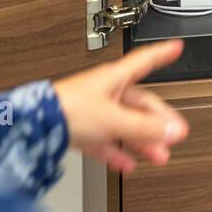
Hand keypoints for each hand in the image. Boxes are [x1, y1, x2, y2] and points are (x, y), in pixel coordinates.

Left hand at [54, 40, 187, 174]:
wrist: (34, 126)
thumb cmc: (68, 109)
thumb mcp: (114, 119)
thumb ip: (145, 127)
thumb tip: (172, 131)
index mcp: (114, 78)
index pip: (144, 60)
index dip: (161, 54)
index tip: (176, 47)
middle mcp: (105, 92)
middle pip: (140, 104)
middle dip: (159, 120)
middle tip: (175, 133)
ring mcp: (94, 111)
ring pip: (126, 126)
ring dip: (143, 141)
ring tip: (159, 155)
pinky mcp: (82, 130)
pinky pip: (107, 141)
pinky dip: (119, 152)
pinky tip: (128, 163)